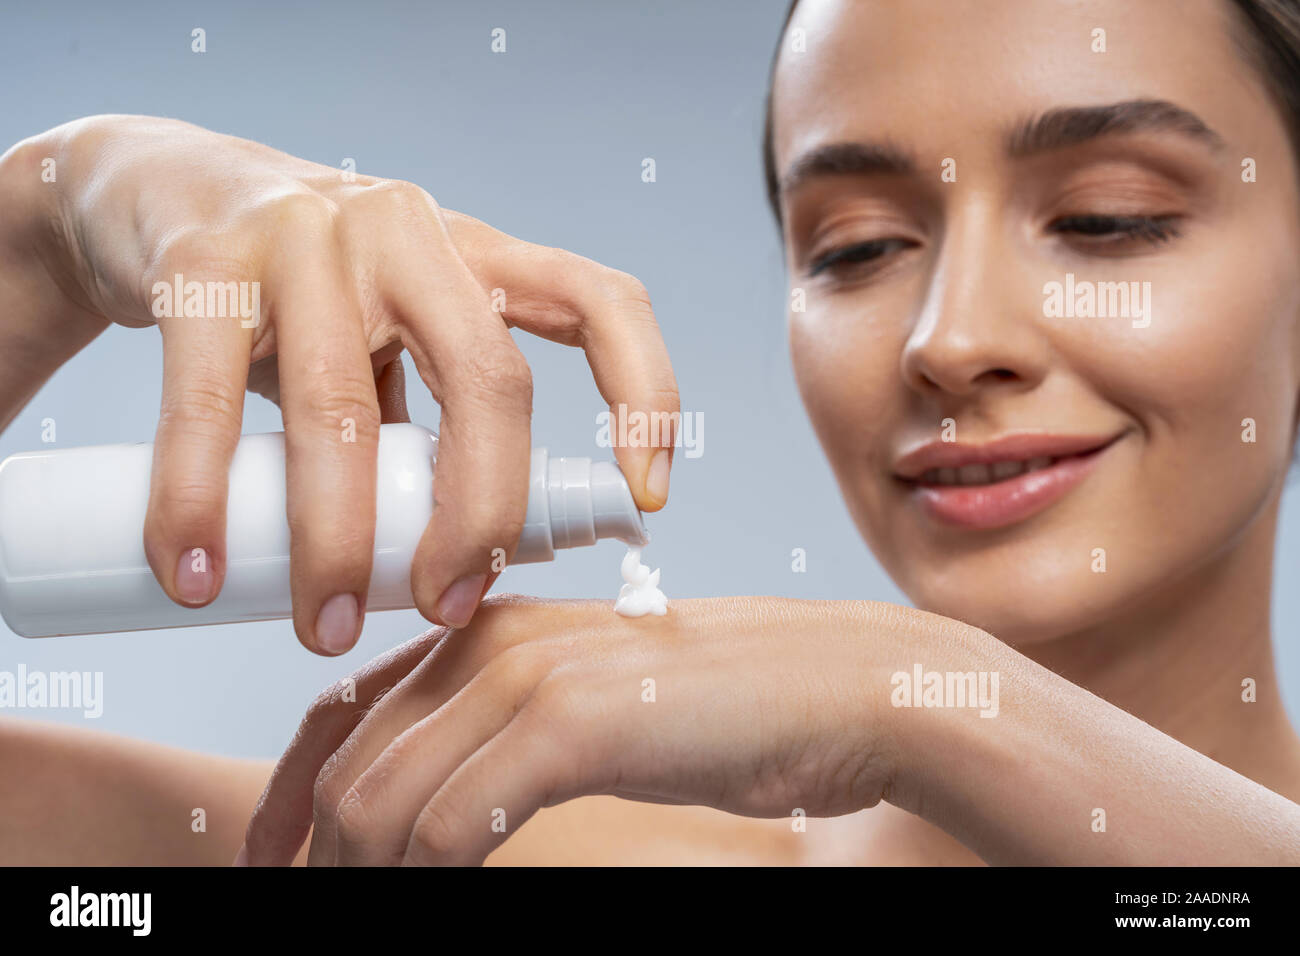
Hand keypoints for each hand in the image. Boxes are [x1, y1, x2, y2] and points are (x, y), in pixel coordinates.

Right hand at [3, 116, 677, 653]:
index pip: (599, 301)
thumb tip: (472, 561)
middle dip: (480, 514)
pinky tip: (193, 571)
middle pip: (488, 380)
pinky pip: (209, 402)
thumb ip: (431, 416)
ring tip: (323, 627)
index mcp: (474, 257)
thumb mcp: (388, 335)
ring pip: (343, 409)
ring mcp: (308, 240)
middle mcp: (409, 235)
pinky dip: (200, 499)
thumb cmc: (298, 295)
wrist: (154, 188)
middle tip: (446, 606)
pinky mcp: (206, 264)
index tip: (645, 496)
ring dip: (339, 540)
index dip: (646, 391)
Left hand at [240, 595, 975, 864]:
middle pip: (347, 765)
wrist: (836, 687)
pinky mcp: (573, 723)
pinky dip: (427, 879)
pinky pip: (451, 825)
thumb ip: (501, 731)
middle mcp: (491, 636)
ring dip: (364, 878)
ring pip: (380, 802)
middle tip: (314, 905)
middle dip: (316, 856)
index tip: (270, 865)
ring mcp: (529, 675)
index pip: (341, 710)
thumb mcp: (584, 706)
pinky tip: (443, 896)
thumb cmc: (720, 706)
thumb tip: (421, 802)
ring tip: (375, 913)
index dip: (284, 798)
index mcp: (487, 625)